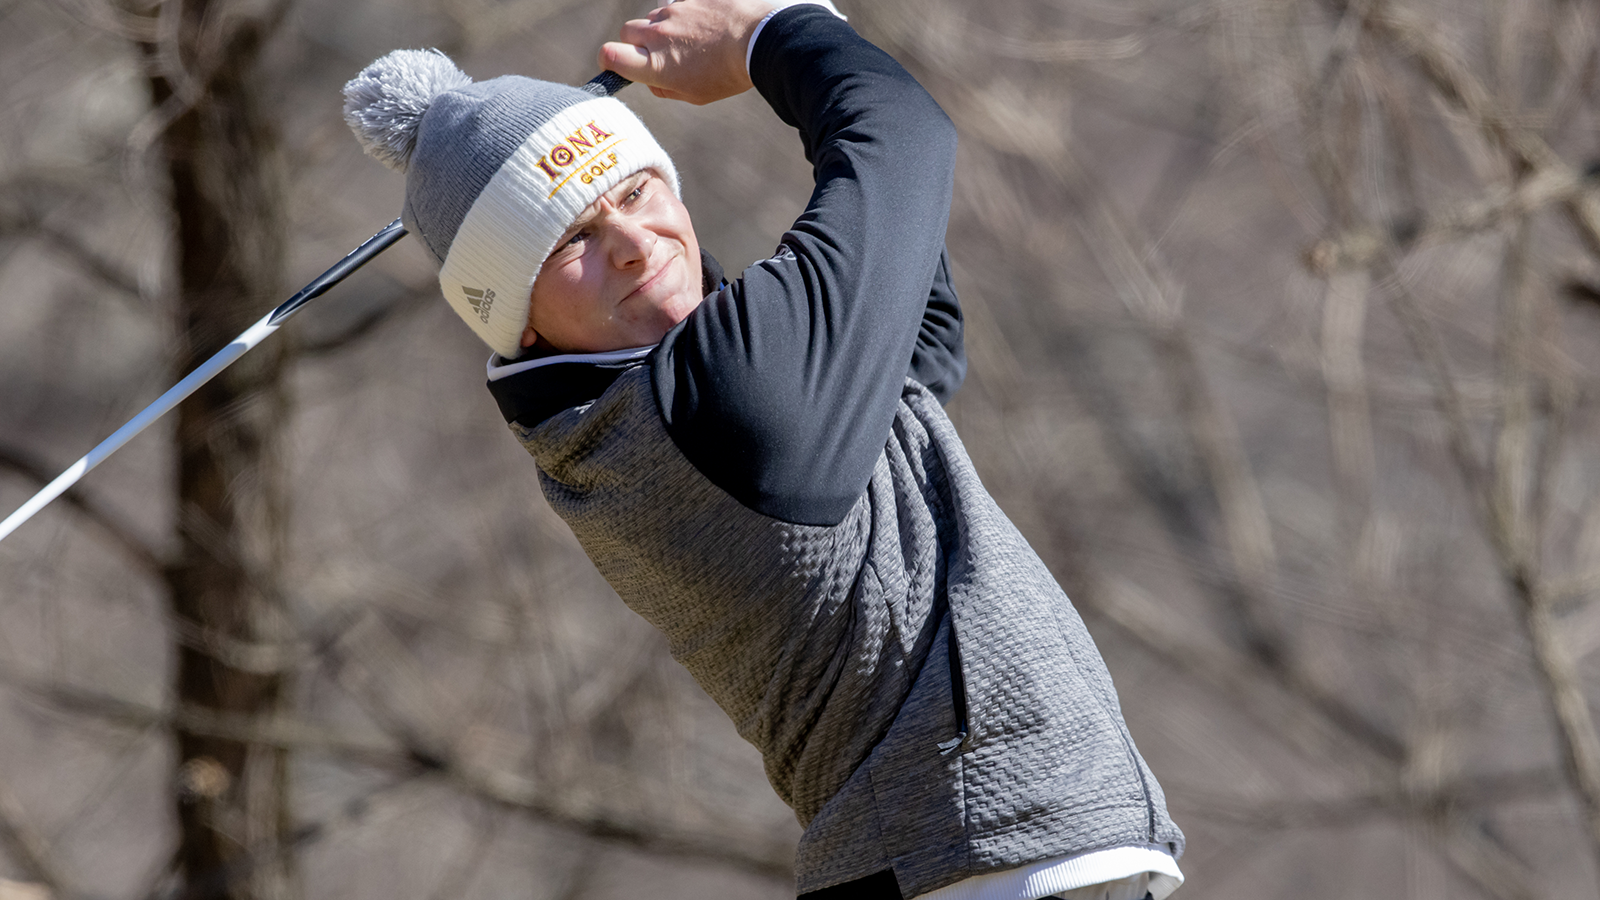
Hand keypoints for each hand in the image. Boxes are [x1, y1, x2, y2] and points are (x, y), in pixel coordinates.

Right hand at [598, 0, 772, 104]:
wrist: (760, 39)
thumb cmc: (729, 74)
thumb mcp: (695, 95)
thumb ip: (665, 89)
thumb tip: (651, 81)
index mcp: (656, 64)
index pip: (609, 55)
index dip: (608, 60)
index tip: (614, 64)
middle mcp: (658, 35)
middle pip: (626, 32)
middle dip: (635, 43)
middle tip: (656, 54)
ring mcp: (673, 11)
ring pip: (652, 17)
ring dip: (661, 28)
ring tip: (689, 41)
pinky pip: (675, 3)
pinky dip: (683, 15)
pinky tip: (703, 26)